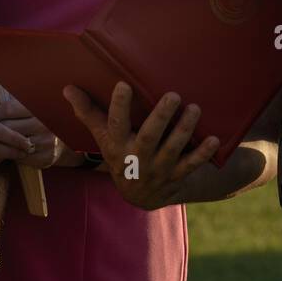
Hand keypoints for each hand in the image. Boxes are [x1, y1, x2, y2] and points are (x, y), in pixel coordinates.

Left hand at [0, 91, 65, 168]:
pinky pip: (19, 158)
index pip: (8, 109)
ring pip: (12, 144)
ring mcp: (46, 143)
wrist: (63, 137)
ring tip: (2, 138)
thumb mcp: (22, 103)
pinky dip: (13, 153)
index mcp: (40, 107)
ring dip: (4, 142)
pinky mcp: (45, 158)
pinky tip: (13, 148)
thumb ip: (1, 99)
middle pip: (8, 128)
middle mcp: (45, 125)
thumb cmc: (36, 116)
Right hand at [61, 82, 218, 209]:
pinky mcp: (176, 177)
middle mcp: (137, 158)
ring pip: (172, 150)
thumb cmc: (120, 155)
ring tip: (194, 108)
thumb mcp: (103, 138)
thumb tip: (67, 87)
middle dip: (160, 117)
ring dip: (184, 130)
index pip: (115, 124)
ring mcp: (158, 169)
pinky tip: (214, 139)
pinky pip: (190, 165)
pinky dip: (202, 154)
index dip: (119, 106)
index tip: (124, 84)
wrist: (139, 196)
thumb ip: (88, 113)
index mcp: (117, 146)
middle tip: (172, 94)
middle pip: (148, 137)